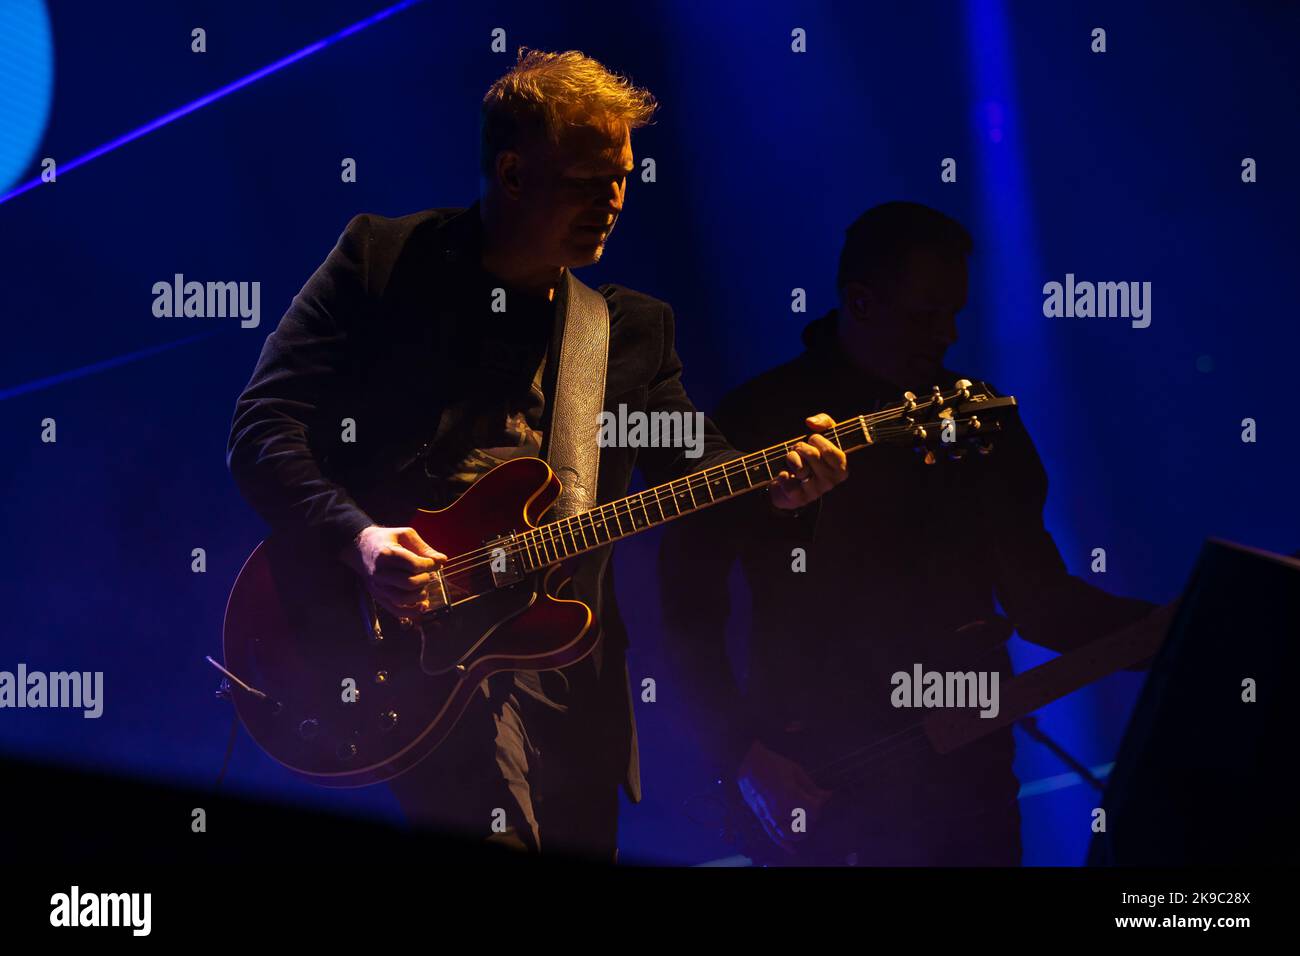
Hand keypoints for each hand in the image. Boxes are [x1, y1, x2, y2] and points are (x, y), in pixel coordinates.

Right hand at [339, 525, 446, 620]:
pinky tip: (423, 606)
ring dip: (420, 595)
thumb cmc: (387, 539)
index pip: (413, 564)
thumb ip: (424, 548)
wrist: (361, 547)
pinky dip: (411, 612)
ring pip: (402, 599)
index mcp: (386, 554)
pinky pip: (395, 610)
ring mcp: (378, 586)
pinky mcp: (378, 596)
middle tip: (428, 574)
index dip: (430, 565)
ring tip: (424, 586)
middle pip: (409, 583)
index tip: (435, 563)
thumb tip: (442, 560)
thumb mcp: (405, 534)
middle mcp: (380, 572)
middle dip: (425, 579)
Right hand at [736, 739, 831, 854]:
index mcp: (791, 797)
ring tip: (804, 822)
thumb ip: (811, 787)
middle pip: (805, 823)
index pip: (815, 810)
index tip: (820, 797)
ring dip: (800, 831)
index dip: (820, 804)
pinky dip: (784, 844)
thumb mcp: (796, 771)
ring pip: (791, 834)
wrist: (747, 763)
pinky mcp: (762, 818)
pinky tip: (792, 850)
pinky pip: (773, 836)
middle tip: (810, 805)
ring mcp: (770, 817)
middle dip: (810, 815)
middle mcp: (781, 810)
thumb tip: (827, 796)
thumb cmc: (773, 764)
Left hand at [769, 413, 848, 510]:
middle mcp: (831, 482)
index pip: (830, 451)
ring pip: (799, 468)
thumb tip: (810, 422)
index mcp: (842, 468)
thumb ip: (823, 422)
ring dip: (791, 459)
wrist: (794, 481)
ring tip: (792, 461)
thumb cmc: (812, 454)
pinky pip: (787, 481)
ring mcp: (816, 491)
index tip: (813, 440)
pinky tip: (785, 474)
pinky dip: (782, 475)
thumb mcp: (823, 435)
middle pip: (812, 454)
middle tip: (799, 449)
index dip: (817, 440)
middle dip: (801, 446)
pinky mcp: (800, 498)